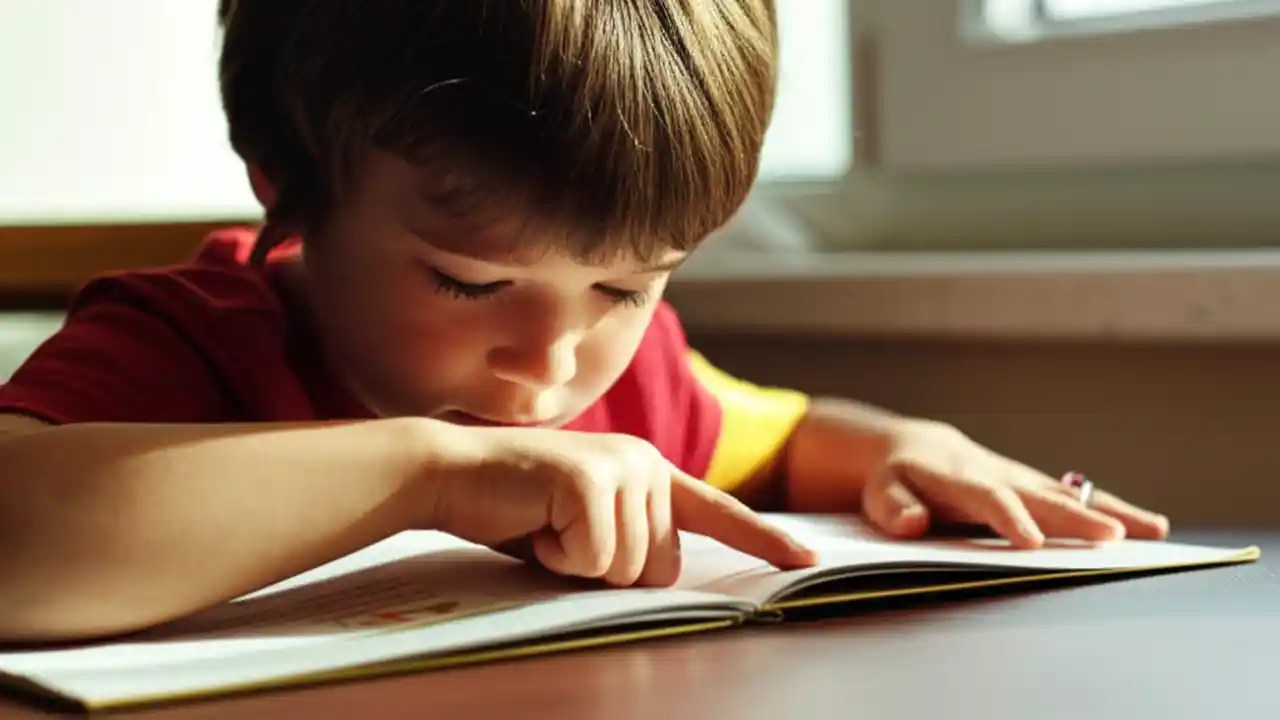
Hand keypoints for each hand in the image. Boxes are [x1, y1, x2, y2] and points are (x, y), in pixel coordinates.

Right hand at [426, 426, 816, 586]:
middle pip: (663, 567)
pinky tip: (535, 525)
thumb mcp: (586, 526)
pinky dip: (558, 558)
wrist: (453, 472)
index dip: (763, 540)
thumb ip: (631, 540)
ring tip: (547, 526)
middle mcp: (645, 462)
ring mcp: (620, 466)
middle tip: (564, 537)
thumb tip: (665, 578)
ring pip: (630, 569)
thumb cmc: (518, 507)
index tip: (807, 561)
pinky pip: (594, 560)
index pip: (718, 511)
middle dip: (611, 571)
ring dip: (580, 566)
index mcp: (650, 470)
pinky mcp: (589, 480)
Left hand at [862, 420, 1170, 547]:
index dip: (1009, 518)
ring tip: (1153, 530)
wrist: (916, 450)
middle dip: (1077, 517)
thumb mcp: (880, 491)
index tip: (1031, 542)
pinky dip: (1110, 511)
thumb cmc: (897, 477)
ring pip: (1069, 495)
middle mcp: (998, 475)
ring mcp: (1022, 480)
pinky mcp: (1036, 487)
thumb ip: (893, 506)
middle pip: (1042, 497)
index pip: (987, 498)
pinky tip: (1148, 527)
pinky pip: (1077, 498)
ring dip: (1110, 512)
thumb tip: (912, 523)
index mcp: (959, 478)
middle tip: (1114, 538)